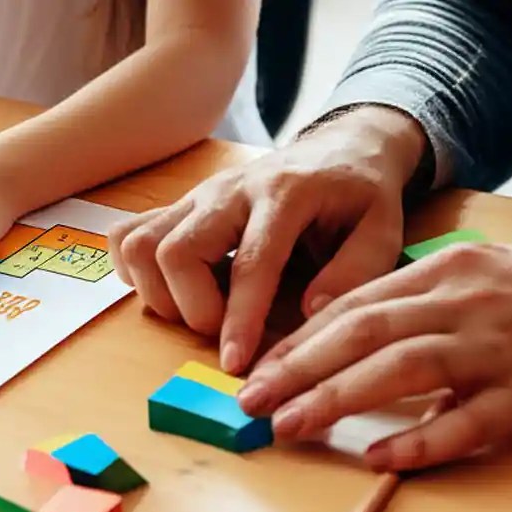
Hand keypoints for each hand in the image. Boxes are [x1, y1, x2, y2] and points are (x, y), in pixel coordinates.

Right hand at [109, 106, 426, 373]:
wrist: (338, 147)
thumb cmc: (359, 194)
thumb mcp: (383, 228)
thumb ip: (355, 271)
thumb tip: (308, 314)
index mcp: (286, 194)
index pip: (249, 262)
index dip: (238, 318)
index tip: (235, 363)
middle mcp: (229, 190)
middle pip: (175, 250)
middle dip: (190, 308)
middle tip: (219, 331)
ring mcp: (196, 195)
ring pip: (141, 244)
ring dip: (157, 293)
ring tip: (195, 311)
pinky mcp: (178, 205)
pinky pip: (127, 235)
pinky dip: (133, 271)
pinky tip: (166, 288)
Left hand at [237, 242, 511, 471]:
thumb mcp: (474, 281)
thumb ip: (410, 303)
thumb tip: (328, 337)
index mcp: (446, 271)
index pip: (354, 304)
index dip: (299, 339)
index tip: (258, 368)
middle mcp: (467, 302)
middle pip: (366, 331)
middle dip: (299, 366)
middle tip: (251, 401)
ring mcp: (502, 347)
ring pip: (406, 368)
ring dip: (338, 397)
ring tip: (290, 424)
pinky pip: (472, 420)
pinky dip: (423, 439)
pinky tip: (379, 458)